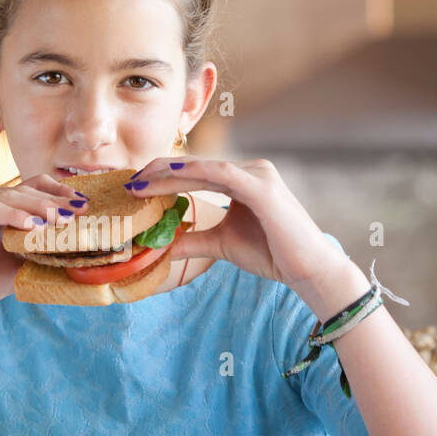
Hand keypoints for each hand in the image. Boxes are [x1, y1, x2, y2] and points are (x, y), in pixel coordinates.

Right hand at [0, 173, 81, 321]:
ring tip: (63, 219)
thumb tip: (74, 251)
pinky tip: (34, 226)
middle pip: (22, 190)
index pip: (28, 188)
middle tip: (80, 210)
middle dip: (54, 200)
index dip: (56, 192)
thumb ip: (36, 253)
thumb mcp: (13, 266)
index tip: (82, 203)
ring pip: (9, 197)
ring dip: (39, 207)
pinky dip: (14, 215)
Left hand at [126, 156, 348, 291]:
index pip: (195, 172)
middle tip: (128, 180)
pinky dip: (192, 174)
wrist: (308, 270)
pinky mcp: (262, 187)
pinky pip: (220, 175)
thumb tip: (161, 246)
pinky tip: (168, 177)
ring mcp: (257, 175)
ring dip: (168, 173)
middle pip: (196, 165)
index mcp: (242, 179)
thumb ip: (193, 240)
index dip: (163, 176)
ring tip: (139, 182)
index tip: (134, 185)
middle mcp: (250, 170)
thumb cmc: (272, 255)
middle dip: (159, 171)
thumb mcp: (221, 245)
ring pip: (203, 167)